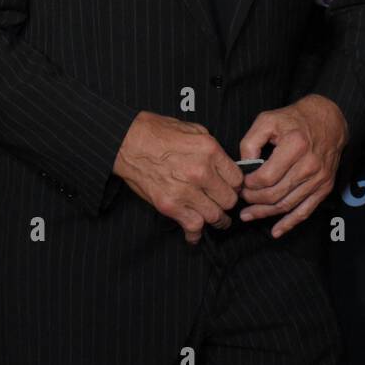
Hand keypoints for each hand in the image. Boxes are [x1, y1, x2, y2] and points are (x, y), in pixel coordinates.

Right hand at [113, 111, 242, 244]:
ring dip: (217, 220)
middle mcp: (201, 172)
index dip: (235, 185)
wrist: (128, 142)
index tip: (231, 188)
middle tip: (223, 203)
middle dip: (227, 202)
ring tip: (217, 220)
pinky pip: (192, 226)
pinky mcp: (170, 205)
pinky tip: (196, 234)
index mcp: (210, 151)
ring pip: (215, 216)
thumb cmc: (158, 132)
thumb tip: (223, 166)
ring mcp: (185, 191)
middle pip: (228, 200)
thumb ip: (213, 149)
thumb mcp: (194, 130)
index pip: (237, 179)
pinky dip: (195, 234)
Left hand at [237, 94, 348, 238]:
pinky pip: (305, 211)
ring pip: (286, 205)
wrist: (330, 120)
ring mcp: (319, 179)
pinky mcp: (324, 187)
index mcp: (295, 146)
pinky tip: (276, 231)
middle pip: (275, 194)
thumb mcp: (267, 120)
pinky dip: (289, 224)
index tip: (241, 183)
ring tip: (248, 215)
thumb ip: (250, 142)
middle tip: (241, 198)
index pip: (266, 177)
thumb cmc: (295, 119)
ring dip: (264, 214)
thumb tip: (243, 166)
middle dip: (253, 200)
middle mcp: (310, 164)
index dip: (249, 184)